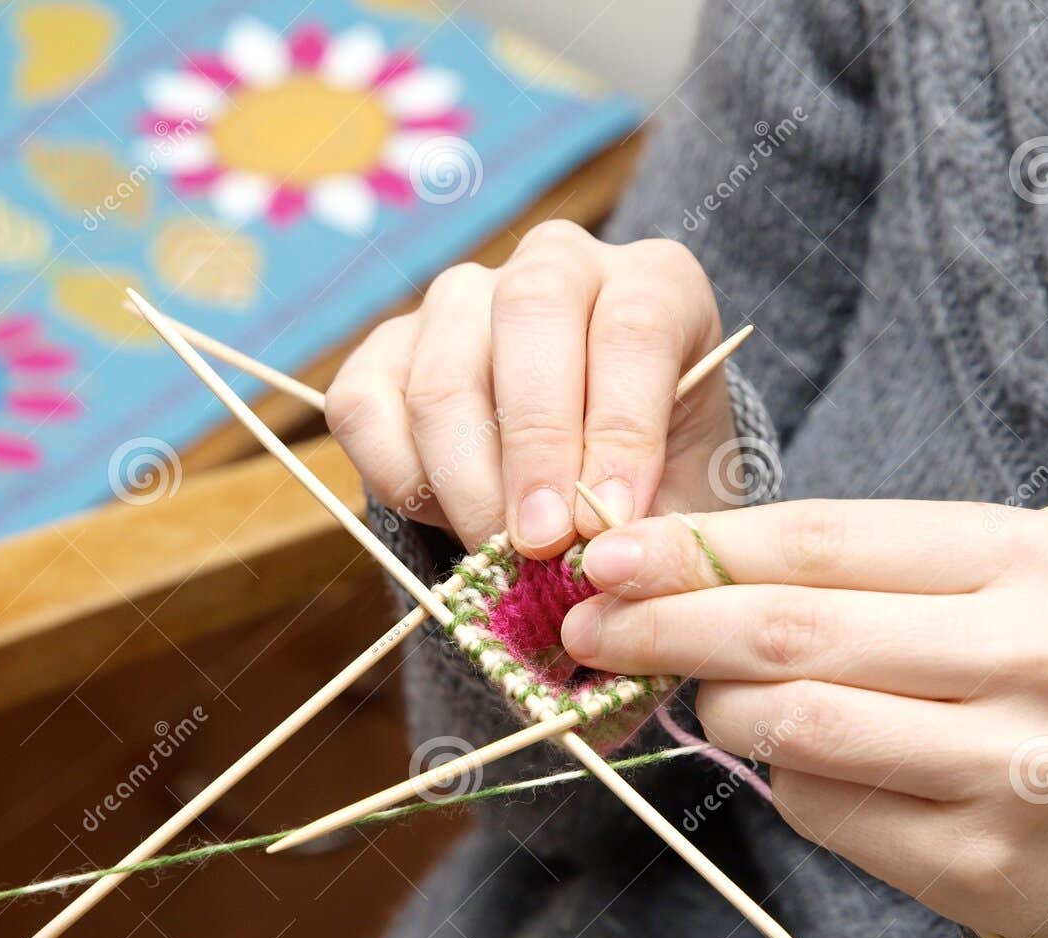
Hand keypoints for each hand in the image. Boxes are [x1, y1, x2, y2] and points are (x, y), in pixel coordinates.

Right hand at [323, 221, 736, 556]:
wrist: (583, 493)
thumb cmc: (649, 491)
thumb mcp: (681, 503)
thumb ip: (655, 529)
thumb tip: (602, 562)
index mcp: (655, 282)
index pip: (635, 326)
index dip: (620, 429)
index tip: (606, 522)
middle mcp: (556, 266)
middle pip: (530, 313)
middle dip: (534, 446)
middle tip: (541, 542)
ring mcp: (461, 299)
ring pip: (444, 374)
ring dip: (467, 483)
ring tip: (500, 554)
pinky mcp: (385, 349)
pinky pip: (367, 410)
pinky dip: (401, 482)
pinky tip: (449, 522)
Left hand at [561, 500, 1047, 937]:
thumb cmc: (1027, 676)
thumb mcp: (970, 590)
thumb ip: (840, 575)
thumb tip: (664, 573)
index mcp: (1023, 558)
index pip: (820, 538)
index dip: (695, 547)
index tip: (606, 555)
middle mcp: (1028, 655)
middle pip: (792, 630)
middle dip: (665, 625)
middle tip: (588, 629)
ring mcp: (1010, 767)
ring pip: (794, 725)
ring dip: (715, 708)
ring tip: (697, 698)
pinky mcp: (980, 862)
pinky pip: (823, 810)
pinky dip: (778, 780)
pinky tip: (788, 764)